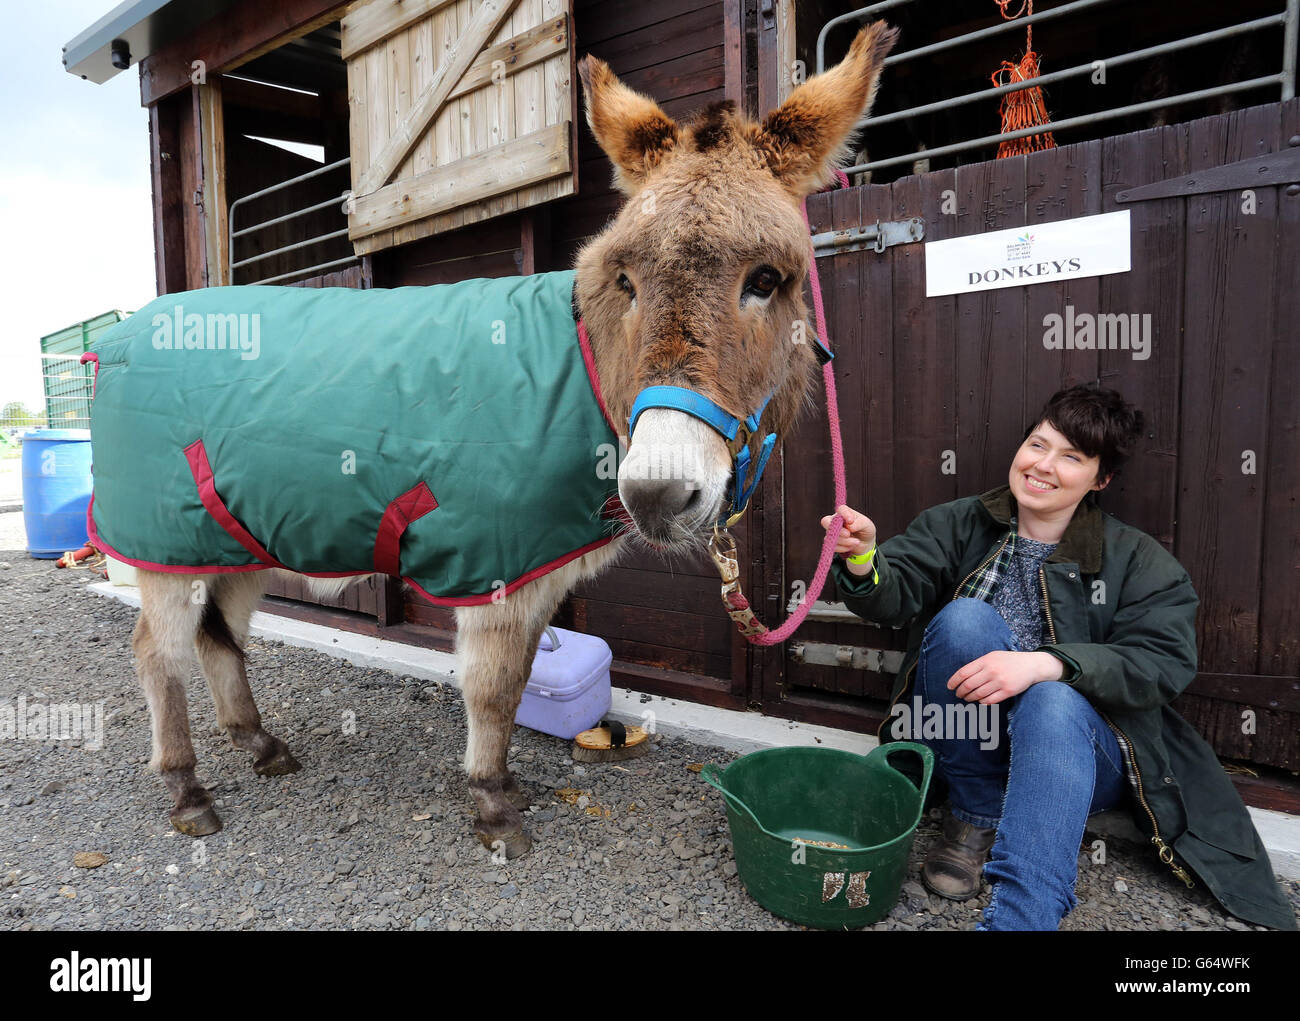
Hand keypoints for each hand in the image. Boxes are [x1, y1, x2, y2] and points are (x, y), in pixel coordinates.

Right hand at [821, 503, 876, 556]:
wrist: (865, 543)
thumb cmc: (865, 530)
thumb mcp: (867, 525)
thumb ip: (859, 523)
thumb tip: (849, 526)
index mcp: (845, 512)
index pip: (841, 509)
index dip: (844, 514)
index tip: (851, 521)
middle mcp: (835, 520)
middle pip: (825, 521)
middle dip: (837, 530)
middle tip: (848, 534)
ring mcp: (831, 531)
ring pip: (831, 536)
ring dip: (845, 541)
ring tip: (857, 542)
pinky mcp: (831, 542)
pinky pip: (833, 546)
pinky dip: (843, 548)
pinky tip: (851, 547)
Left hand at [947, 651, 1064, 703]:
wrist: (1031, 665)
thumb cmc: (1009, 661)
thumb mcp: (992, 656)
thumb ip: (978, 665)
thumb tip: (962, 677)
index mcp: (985, 661)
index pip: (963, 673)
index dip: (953, 681)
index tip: (949, 687)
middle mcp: (992, 671)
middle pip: (968, 685)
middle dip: (960, 692)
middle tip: (958, 695)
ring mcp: (1000, 682)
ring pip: (978, 694)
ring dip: (970, 698)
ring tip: (967, 698)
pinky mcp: (1008, 691)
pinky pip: (989, 701)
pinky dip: (982, 702)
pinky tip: (980, 701)